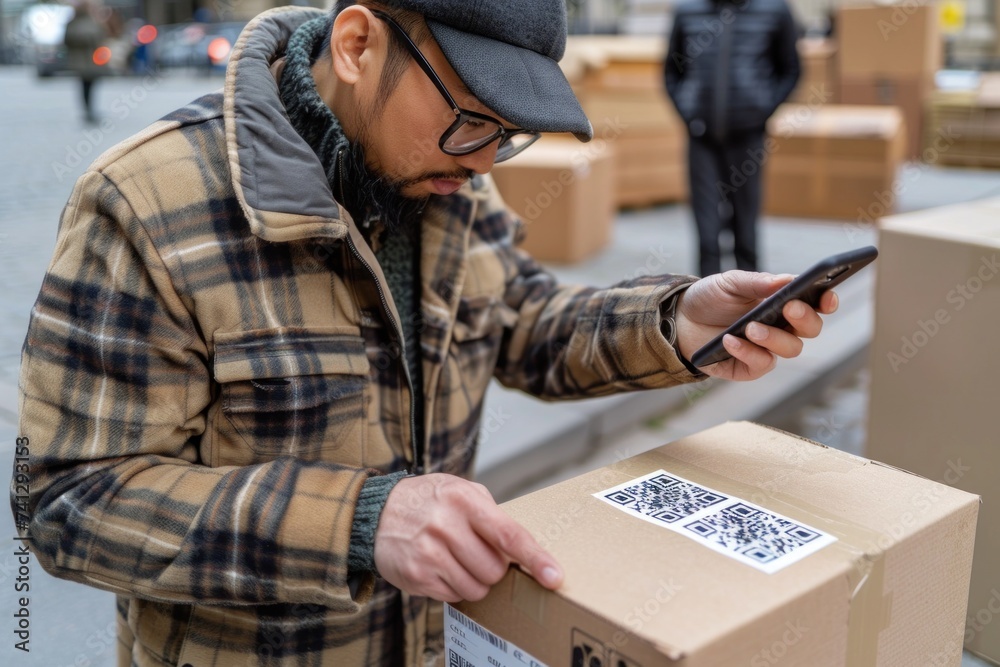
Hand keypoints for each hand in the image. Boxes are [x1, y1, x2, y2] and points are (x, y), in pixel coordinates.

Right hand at [373, 474, 561, 601]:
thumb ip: (492, 514)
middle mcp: (446, 526)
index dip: (535, 558)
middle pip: (495, 570)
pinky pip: (453, 597)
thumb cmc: (429, 501)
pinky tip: (438, 567)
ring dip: (474, 581)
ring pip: (476, 589)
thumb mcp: (460, 491)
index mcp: (464, 501)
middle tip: (475, 552)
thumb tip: (524, 548)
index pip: (509, 534)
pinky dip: (452, 587)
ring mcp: (430, 553)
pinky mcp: (417, 576)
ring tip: (455, 559)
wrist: (376, 512)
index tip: (554, 576)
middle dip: (493, 568)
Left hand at [674, 271, 837, 380]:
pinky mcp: (749, 368)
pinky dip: (747, 352)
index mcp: (784, 303)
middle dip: (804, 318)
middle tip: (789, 307)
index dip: (827, 301)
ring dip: (773, 337)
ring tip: (750, 326)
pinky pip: (761, 364)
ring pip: (790, 349)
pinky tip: (729, 341)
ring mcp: (767, 349)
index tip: (827, 296)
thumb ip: (758, 282)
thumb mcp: (730, 283)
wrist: (680, 318)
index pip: (816, 304)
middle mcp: (782, 328)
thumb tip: (787, 279)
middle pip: (811, 329)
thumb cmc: (711, 298)